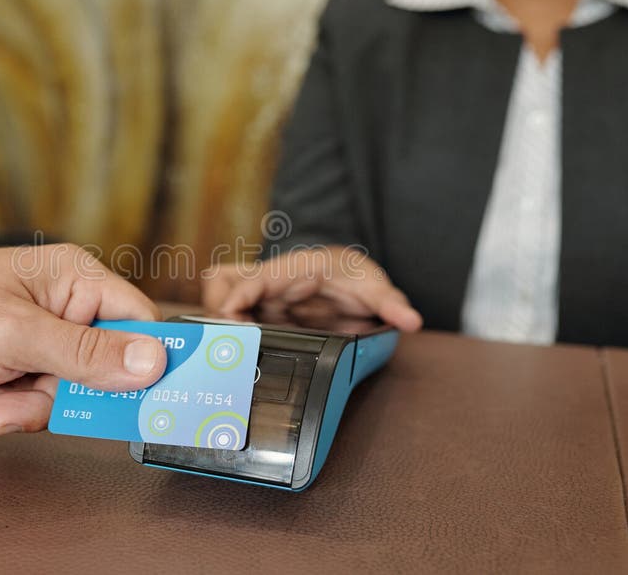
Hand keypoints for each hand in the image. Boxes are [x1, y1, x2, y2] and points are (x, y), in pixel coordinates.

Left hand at [0, 244, 166, 434]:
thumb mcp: (17, 337)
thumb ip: (87, 355)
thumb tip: (154, 363)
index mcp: (76, 278)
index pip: (138, 324)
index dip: (140, 366)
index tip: (134, 404)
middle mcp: (63, 302)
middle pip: (101, 369)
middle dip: (57, 396)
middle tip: (19, 402)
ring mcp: (37, 330)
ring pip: (63, 390)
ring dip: (20, 404)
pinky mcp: (13, 355)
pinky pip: (31, 394)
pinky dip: (0, 402)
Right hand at [201, 246, 421, 331]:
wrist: (348, 279)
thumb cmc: (353, 275)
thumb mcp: (374, 284)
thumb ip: (390, 303)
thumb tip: (410, 321)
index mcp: (292, 269)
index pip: (254, 277)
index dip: (238, 297)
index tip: (233, 319)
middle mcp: (268, 283)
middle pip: (220, 283)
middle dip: (217, 309)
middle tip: (232, 341)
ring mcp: (260, 301)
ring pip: (218, 299)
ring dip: (220, 323)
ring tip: (235, 352)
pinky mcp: (258, 318)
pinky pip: (231, 322)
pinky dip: (230, 337)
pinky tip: (242, 359)